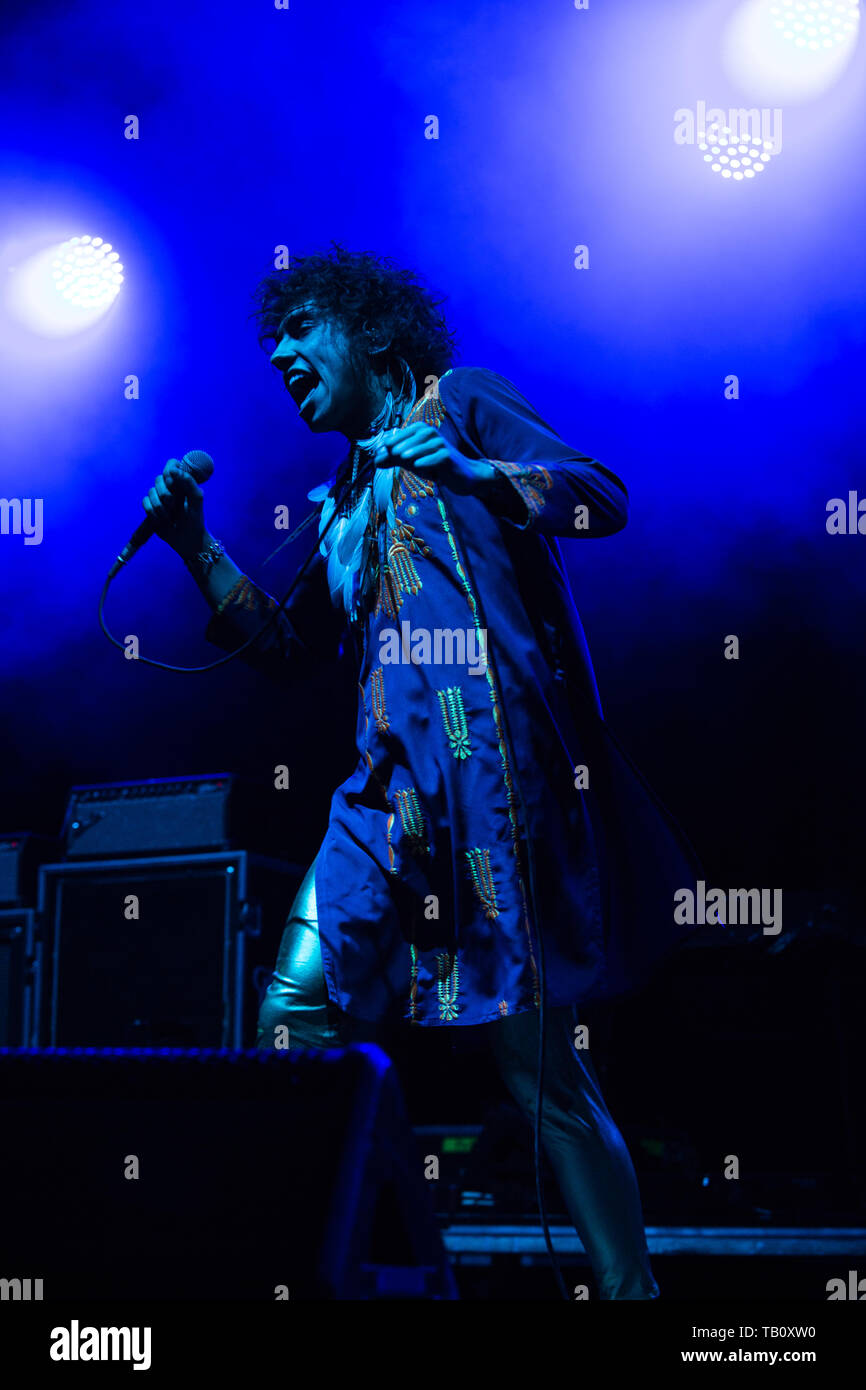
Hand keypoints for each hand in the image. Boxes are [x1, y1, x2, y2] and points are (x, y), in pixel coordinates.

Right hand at [142, 458, 206, 558]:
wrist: (188, 540)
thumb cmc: (196, 520)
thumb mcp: (197, 500)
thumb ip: (189, 483)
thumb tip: (173, 470)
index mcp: (182, 483)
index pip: (172, 464)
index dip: (169, 470)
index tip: (172, 482)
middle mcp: (170, 488)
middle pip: (158, 479)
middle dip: (165, 494)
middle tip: (174, 505)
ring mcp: (160, 498)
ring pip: (150, 492)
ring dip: (160, 506)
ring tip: (170, 517)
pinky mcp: (151, 509)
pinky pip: (145, 503)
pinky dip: (152, 512)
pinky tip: (162, 520)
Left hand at [371, 422, 496, 495]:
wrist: (461, 476)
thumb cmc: (435, 466)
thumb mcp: (412, 461)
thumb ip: (395, 460)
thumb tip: (376, 461)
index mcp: (423, 432)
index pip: (408, 431)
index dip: (396, 437)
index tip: (383, 446)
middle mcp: (434, 435)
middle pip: (419, 434)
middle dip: (404, 441)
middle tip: (391, 451)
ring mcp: (443, 446)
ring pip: (429, 444)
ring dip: (415, 449)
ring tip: (402, 457)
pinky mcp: (450, 458)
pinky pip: (439, 457)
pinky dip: (427, 460)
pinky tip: (417, 466)